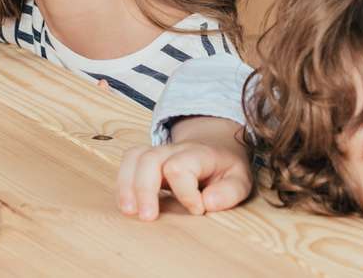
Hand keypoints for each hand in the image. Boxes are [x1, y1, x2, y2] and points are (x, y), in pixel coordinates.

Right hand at [116, 134, 252, 220]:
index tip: (197, 210)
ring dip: (127, 185)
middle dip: (144, 189)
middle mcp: (174, 150)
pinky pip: (127, 163)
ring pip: (133, 158)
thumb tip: (208, 203)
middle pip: (149, 159)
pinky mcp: (146, 160)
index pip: (180, 167)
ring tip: (129, 212)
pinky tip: (127, 205)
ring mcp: (158, 153)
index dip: (185, 192)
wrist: (215, 144)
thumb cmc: (225, 167)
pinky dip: (122, 183)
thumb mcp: (240, 179)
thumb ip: (229, 192)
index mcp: (199, 154)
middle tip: (148, 218)